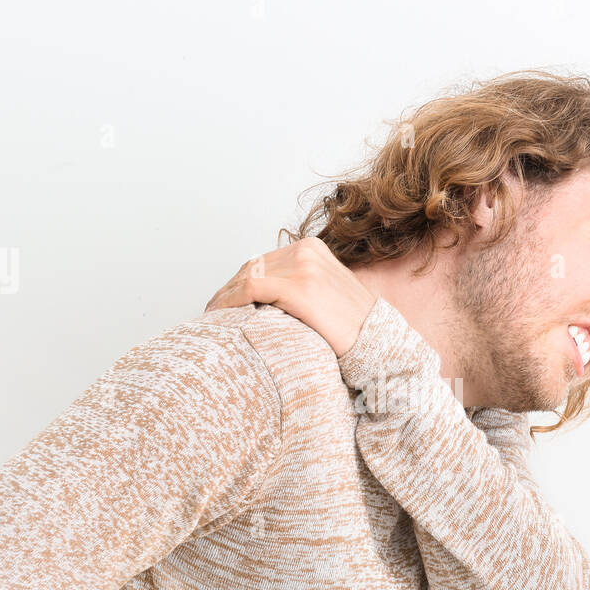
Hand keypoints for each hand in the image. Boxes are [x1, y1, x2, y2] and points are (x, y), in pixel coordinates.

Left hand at [203, 237, 377, 358]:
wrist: (377, 341)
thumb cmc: (353, 325)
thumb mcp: (326, 292)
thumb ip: (300, 284)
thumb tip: (268, 294)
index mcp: (312, 248)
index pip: (263, 261)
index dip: (237, 281)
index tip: (222, 300)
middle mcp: (306, 251)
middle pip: (251, 267)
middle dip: (228, 289)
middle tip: (212, 310)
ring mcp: (302, 267)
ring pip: (247, 277)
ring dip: (224, 296)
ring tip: (212, 316)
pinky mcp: (298, 287)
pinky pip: (251, 289)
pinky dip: (230, 301)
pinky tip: (220, 315)